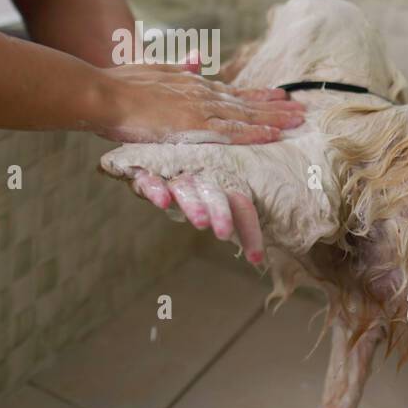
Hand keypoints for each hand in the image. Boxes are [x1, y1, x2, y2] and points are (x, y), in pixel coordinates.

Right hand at [97, 59, 302, 144]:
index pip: (231, 91)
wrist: (103, 93)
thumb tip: (196, 58)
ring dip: (273, 119)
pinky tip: (274, 135)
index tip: (278, 95)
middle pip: (245, 102)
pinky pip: (232, 132)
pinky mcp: (193, 126)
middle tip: (300, 110)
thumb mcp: (153, 68)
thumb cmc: (118, 85)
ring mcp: (199, 109)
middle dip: (274, 107)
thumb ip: (178, 67)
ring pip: (245, 115)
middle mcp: (201, 94)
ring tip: (298, 122)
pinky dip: (255, 133)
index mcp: (191, 83)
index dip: (256, 95)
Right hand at [130, 171, 264, 264]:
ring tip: (200, 222)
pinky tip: (163, 201)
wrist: (151, 148)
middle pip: (215, 194)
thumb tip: (261, 253)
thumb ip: (237, 210)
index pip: (241, 205)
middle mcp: (199, 179)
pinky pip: (151, 180)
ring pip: (185, 188)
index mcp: (219, 185)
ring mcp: (172, 176)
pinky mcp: (146, 175)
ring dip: (194, 204)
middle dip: (221, 214)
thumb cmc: (189, 176)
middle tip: (225, 235)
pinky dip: (156, 189)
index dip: (250, 231)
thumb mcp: (214, 193)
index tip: (256, 259)